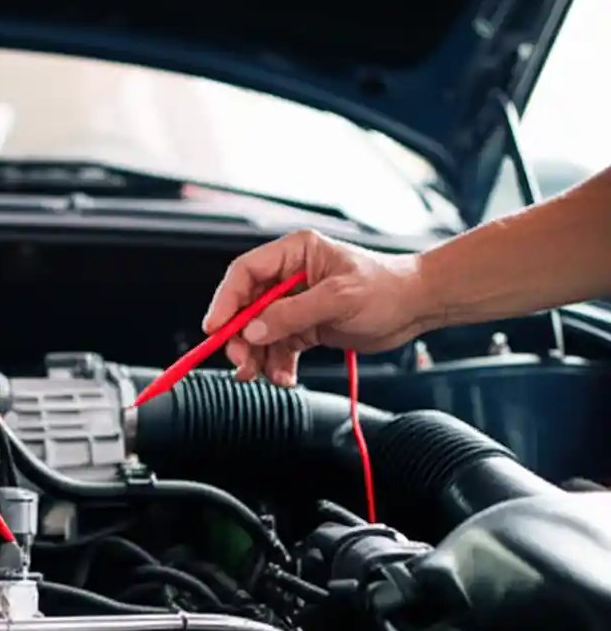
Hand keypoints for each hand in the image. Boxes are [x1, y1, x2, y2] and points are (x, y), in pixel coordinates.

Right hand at [202, 230, 428, 385]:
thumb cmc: (386, 288)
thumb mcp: (338, 298)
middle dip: (240, 338)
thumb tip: (253, 329)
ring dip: (259, 358)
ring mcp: (294, 304)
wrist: (415, 308)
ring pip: (258, 333)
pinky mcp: (303, 327)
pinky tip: (286, 377)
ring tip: (267, 376)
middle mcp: (288, 277)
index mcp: (294, 253)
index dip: (225, 300)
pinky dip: (277, 365)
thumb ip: (292, 314)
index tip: (215, 328)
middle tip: (241, 363)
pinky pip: (277, 348)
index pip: (245, 273)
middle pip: (245, 307)